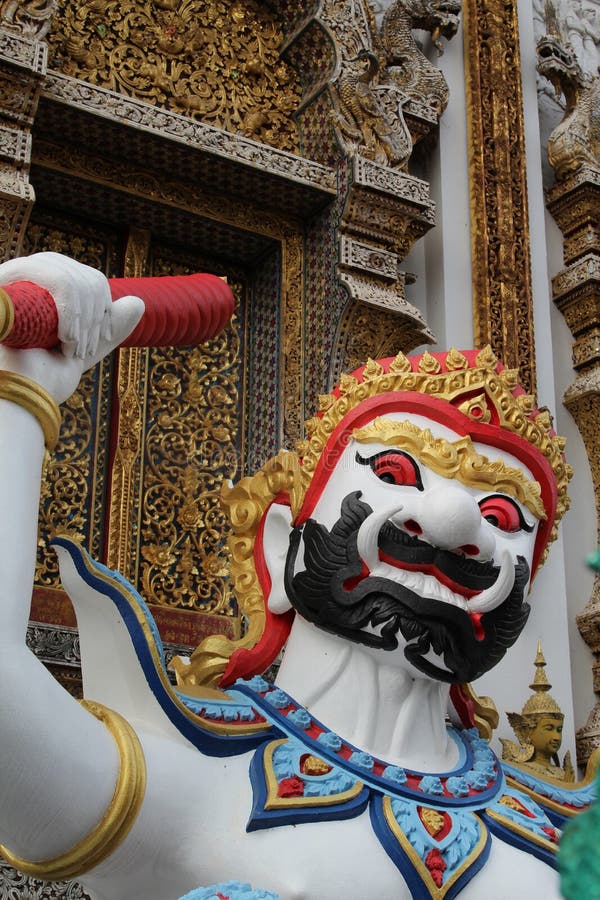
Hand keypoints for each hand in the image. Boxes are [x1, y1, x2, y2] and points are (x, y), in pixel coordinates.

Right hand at [0, 253, 143, 402]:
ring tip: (70, 350)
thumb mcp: (85, 347)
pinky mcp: (10, 282)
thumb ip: (108, 325)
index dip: (103, 306)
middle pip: (82, 276)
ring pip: (72, 280)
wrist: (22, 395)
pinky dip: (71, 314)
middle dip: (93, 318)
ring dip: (81, 323)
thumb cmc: (49, 377)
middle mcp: (27, 280)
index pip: (88, 279)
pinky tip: (65, 340)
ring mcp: (15, 279)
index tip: (99, 338)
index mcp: (44, 291)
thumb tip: (137, 302)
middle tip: (83, 351)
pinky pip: (59, 282)